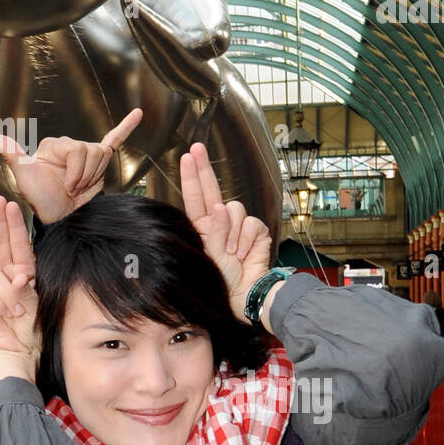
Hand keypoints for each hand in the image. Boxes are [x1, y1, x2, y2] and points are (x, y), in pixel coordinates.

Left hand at [0, 108, 141, 223]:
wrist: (59, 217)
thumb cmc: (41, 198)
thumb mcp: (25, 176)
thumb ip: (13, 154)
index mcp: (54, 145)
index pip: (78, 150)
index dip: (76, 172)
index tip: (66, 186)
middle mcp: (71, 146)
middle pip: (92, 152)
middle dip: (84, 176)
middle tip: (73, 189)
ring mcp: (86, 154)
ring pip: (103, 157)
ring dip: (94, 177)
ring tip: (80, 188)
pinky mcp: (99, 162)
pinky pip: (115, 140)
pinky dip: (126, 128)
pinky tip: (137, 114)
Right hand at [0, 197, 39, 382]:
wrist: (21, 353)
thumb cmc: (32, 329)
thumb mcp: (37, 303)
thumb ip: (27, 286)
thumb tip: (18, 276)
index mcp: (21, 273)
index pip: (16, 244)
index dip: (12, 224)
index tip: (9, 204)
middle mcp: (4, 277)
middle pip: (0, 244)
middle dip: (0, 222)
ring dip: (10, 295)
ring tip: (18, 313)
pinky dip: (1, 305)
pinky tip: (7, 316)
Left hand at [180, 142, 271, 322]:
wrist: (245, 296)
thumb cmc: (221, 280)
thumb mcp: (210, 256)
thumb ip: (215, 231)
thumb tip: (220, 206)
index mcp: (202, 227)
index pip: (195, 197)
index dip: (191, 176)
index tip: (187, 156)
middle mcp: (219, 222)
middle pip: (212, 189)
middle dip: (204, 168)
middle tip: (197, 148)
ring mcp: (238, 226)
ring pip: (235, 209)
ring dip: (232, 231)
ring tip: (231, 253)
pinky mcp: (256, 231)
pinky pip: (251, 223)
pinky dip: (247, 239)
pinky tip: (243, 253)